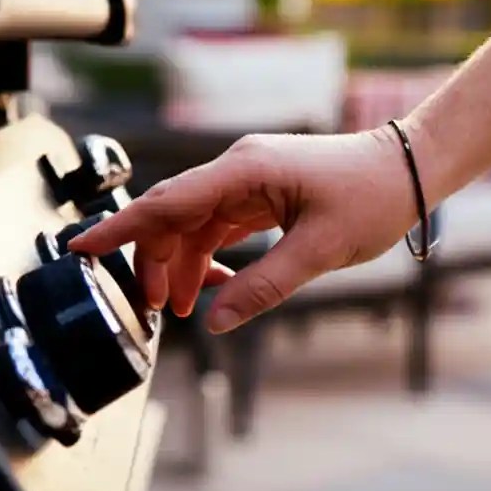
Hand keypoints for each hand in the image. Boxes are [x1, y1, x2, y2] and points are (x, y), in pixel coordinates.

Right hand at [67, 127, 420, 333]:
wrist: (408, 169)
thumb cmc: (372, 196)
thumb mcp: (320, 250)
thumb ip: (264, 286)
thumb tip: (218, 322)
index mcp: (245, 169)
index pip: (167, 201)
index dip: (121, 228)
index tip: (81, 248)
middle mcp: (238, 169)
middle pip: (173, 216)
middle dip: (157, 262)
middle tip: (160, 311)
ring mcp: (248, 179)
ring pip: (193, 224)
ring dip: (184, 265)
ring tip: (187, 308)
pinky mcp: (260, 193)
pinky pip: (218, 225)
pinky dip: (209, 257)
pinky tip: (216, 286)